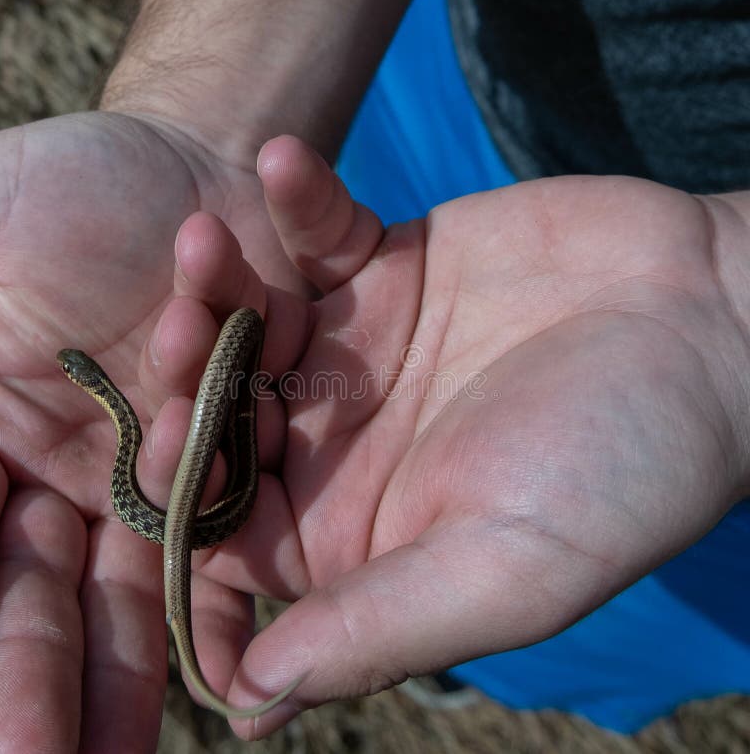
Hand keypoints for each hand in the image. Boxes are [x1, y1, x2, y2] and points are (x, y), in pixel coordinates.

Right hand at [0, 113, 304, 752]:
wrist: (203, 180)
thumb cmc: (80, 181)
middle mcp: (64, 466)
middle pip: (39, 581)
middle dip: (32, 669)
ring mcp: (155, 471)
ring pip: (136, 578)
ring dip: (123, 665)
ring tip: (108, 753)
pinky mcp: (235, 458)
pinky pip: (227, 533)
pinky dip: (223, 599)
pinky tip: (226, 670)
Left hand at [149, 136, 749, 738]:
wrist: (712, 330)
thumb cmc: (626, 471)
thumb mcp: (505, 572)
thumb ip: (375, 629)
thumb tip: (253, 704)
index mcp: (353, 535)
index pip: (234, 531)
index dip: (190, 496)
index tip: (164, 450)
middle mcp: (340, 446)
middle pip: (227, 416)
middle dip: (193, 378)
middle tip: (174, 333)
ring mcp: (355, 353)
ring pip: (253, 321)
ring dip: (222, 285)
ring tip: (205, 245)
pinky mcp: (385, 268)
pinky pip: (321, 233)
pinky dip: (300, 200)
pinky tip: (279, 159)